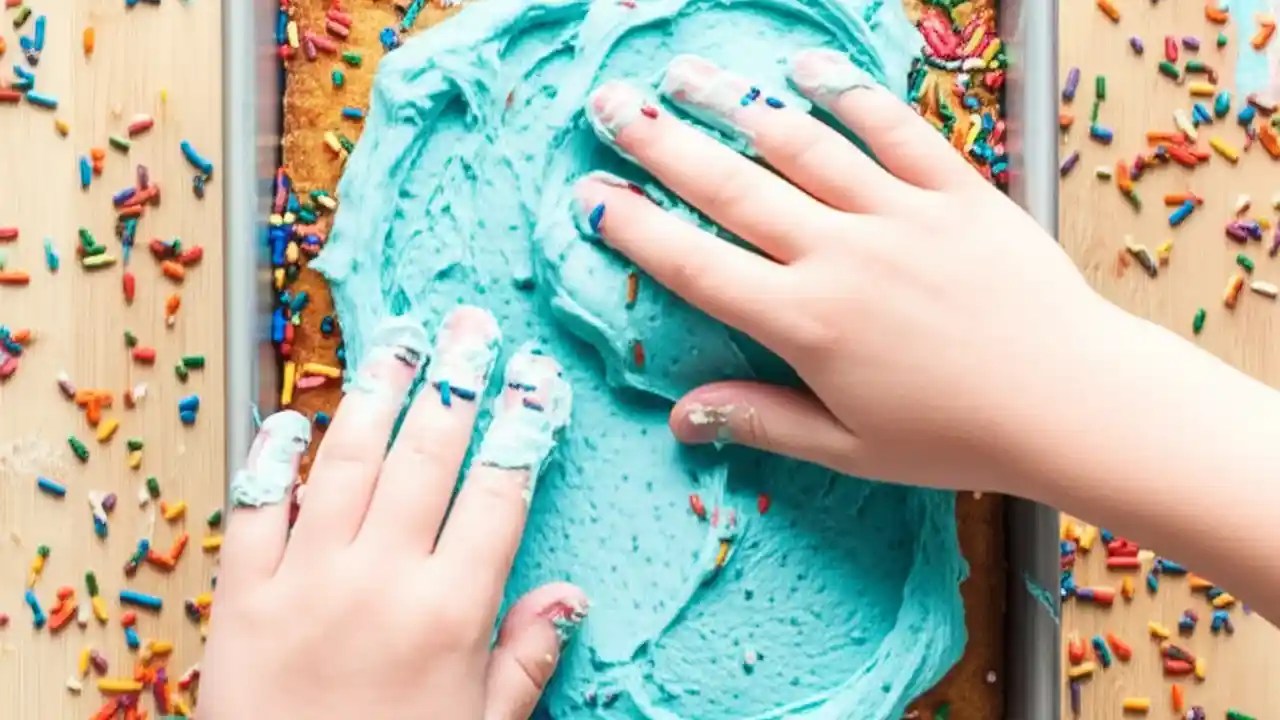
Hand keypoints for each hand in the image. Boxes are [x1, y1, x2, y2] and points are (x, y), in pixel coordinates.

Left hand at [201, 307, 581, 718]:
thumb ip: (524, 659)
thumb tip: (570, 595)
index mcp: (449, 612)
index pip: (497, 493)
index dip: (520, 427)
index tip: (533, 380)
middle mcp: (381, 579)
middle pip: (428, 456)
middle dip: (456, 381)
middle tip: (471, 326)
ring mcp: (306, 579)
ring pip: (349, 461)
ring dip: (379, 392)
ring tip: (402, 340)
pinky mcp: (242, 594)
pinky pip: (256, 507)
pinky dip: (273, 456)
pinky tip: (293, 417)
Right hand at [575, 51, 1122, 493]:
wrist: (1073, 401)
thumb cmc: (958, 437)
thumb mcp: (850, 448)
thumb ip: (762, 422)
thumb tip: (681, 416)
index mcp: (807, 323)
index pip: (698, 265)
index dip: (636, 228)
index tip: (590, 198)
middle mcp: (841, 256)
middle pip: (732, 188)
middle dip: (661, 145)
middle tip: (609, 107)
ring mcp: (898, 214)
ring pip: (800, 145)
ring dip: (734, 105)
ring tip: (683, 75)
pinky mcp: (955, 191)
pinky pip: (892, 129)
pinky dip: (846, 94)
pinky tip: (803, 69)